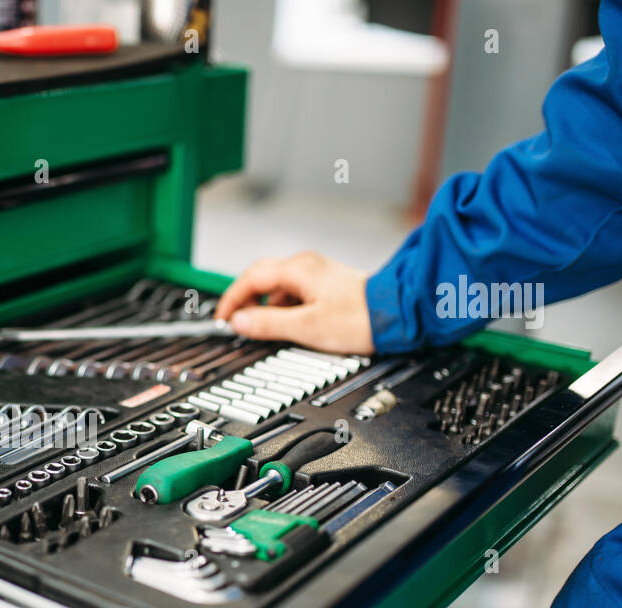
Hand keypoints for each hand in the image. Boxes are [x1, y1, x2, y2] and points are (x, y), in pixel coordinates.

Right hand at [215, 251, 374, 354]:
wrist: (398, 314)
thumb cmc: (360, 318)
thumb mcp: (306, 326)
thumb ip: (269, 324)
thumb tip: (241, 322)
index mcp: (297, 270)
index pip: (250, 279)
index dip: (231, 299)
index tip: (223, 317)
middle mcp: (306, 266)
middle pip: (262, 278)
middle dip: (246, 300)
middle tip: (238, 322)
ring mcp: (317, 274)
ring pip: (279, 286)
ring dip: (267, 305)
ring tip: (266, 328)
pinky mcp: (327, 284)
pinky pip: (295, 292)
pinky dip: (284, 307)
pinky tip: (291, 324)